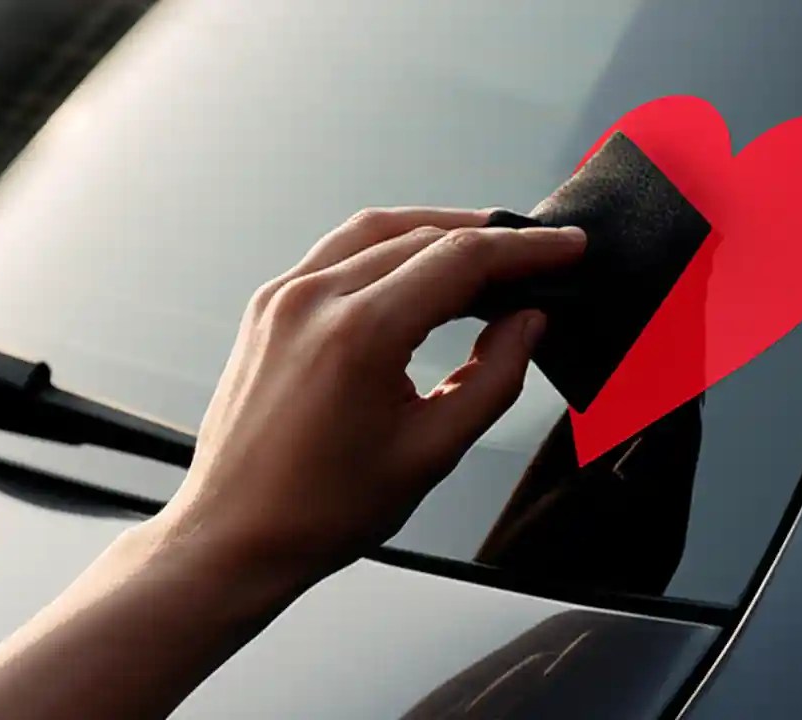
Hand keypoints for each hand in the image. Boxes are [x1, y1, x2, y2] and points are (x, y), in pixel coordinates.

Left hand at [152, 206, 585, 588]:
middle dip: (492, 241)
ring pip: (380, 229)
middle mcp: (314, 298)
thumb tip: (529, 323)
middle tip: (540, 259)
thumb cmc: (322, 509)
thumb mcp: (432, 451)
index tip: (566, 249)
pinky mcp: (270, 305)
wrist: (234, 535)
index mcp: (358, 333)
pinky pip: (340, 249)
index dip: (526, 250)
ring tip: (491, 252)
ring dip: (442, 231)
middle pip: (425, 236)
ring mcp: (285, 296)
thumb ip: (495, 378)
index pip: (462, 260)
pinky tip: (421, 266)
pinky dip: (392, 245)